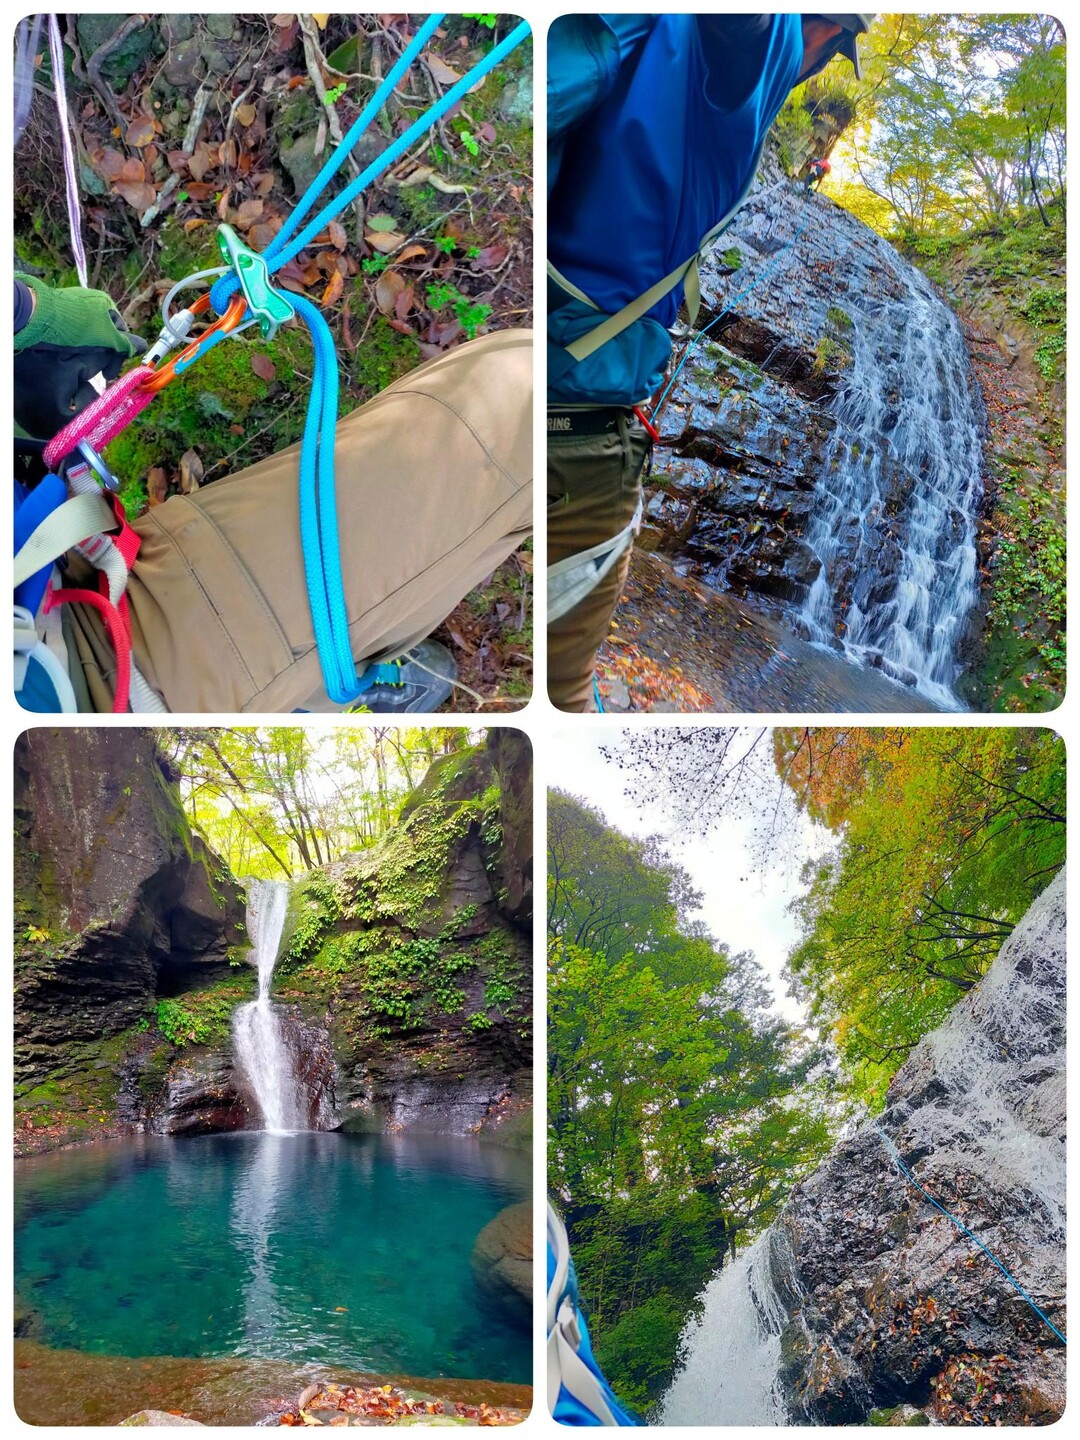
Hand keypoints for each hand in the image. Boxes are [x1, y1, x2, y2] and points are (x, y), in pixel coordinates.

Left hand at [14, 275, 147, 438]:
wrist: (37, 316)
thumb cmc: (76, 324)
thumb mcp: (106, 336)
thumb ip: (125, 343)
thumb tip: (144, 346)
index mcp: (105, 304)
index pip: (122, 332)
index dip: (120, 354)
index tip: (111, 372)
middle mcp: (91, 305)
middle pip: (106, 336)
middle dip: (105, 356)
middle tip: (99, 372)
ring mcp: (75, 310)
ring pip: (91, 338)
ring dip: (91, 354)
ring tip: (84, 364)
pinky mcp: (60, 317)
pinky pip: (74, 336)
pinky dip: (76, 348)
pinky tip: (71, 355)